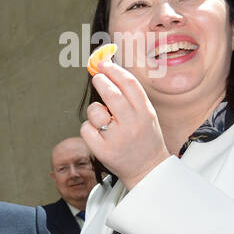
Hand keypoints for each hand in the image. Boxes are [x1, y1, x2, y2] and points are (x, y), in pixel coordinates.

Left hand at [81, 60, 170, 188]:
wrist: (148, 170)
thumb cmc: (144, 139)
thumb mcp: (146, 116)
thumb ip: (131, 98)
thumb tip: (109, 74)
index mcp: (145, 113)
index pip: (129, 84)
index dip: (114, 70)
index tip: (104, 63)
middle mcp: (132, 124)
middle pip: (111, 93)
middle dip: (100, 81)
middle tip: (96, 77)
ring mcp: (116, 138)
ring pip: (94, 111)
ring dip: (94, 111)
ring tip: (104, 120)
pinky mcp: (102, 150)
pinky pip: (85, 129)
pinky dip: (88, 129)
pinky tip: (99, 136)